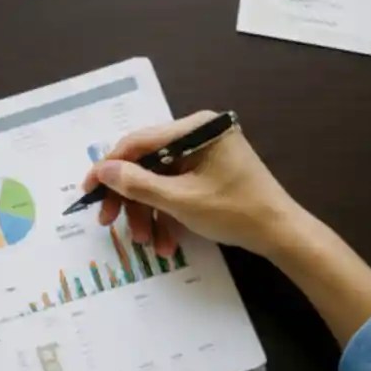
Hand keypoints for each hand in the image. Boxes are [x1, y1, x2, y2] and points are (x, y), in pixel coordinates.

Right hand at [81, 111, 305, 259]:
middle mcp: (199, 134)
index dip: (109, 167)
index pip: (139, 142)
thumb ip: (138, 183)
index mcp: (196, 128)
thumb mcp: (181, 201)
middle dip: (130, 198)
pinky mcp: (209, 172)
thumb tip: (102, 169)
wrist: (282, 234)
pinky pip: (177, 188)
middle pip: (148, 163)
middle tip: (109, 222)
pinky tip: (166, 241)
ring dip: (149, 212)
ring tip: (146, 242)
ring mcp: (205, 153)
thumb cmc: (236, 211)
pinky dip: (168, 213)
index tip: (88, 190)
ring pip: (160, 180)